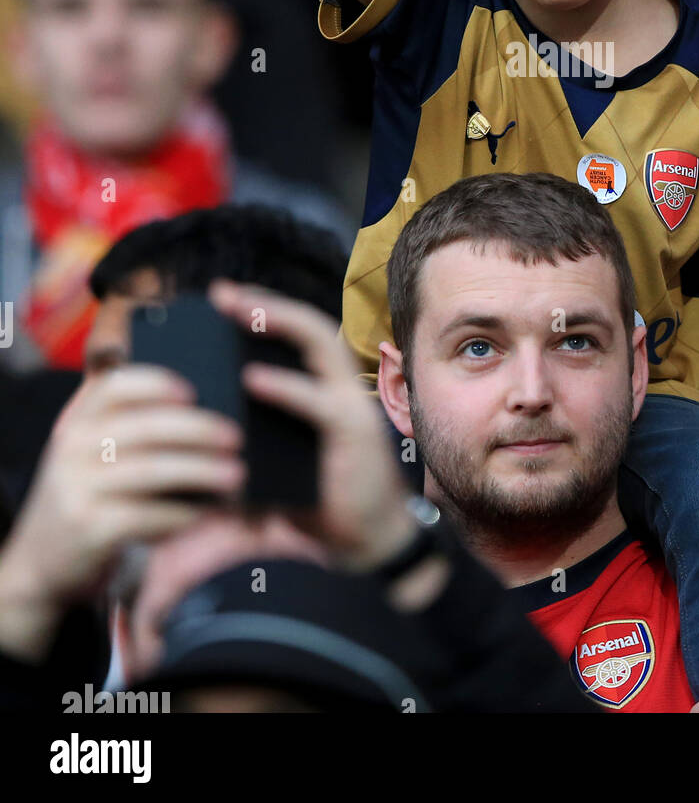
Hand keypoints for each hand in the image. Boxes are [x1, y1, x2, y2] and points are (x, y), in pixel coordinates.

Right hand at [0, 366, 243, 661]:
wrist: (38, 562)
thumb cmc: (84, 495)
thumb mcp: (88, 449)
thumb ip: (124, 418)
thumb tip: (194, 398)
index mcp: (77, 420)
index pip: (116, 386)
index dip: (158, 384)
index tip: (193, 393)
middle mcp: (73, 447)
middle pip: (148, 427)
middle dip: (200, 431)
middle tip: (236, 438)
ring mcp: (77, 488)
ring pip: (154, 470)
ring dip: (203, 471)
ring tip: (236, 474)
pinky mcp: (89, 527)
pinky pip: (148, 514)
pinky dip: (183, 513)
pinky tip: (206, 513)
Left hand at [209, 281, 414, 571]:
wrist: (368, 541)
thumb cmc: (319, 498)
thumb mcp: (279, 461)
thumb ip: (251, 439)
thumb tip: (195, 429)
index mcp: (327, 389)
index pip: (300, 333)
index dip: (265, 310)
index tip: (222, 297)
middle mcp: (343, 386)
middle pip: (310, 326)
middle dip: (266, 304)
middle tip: (222, 294)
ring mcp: (352, 405)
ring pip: (320, 344)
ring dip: (280, 323)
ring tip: (239, 314)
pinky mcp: (354, 433)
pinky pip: (316, 402)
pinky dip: (284, 388)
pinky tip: (252, 380)